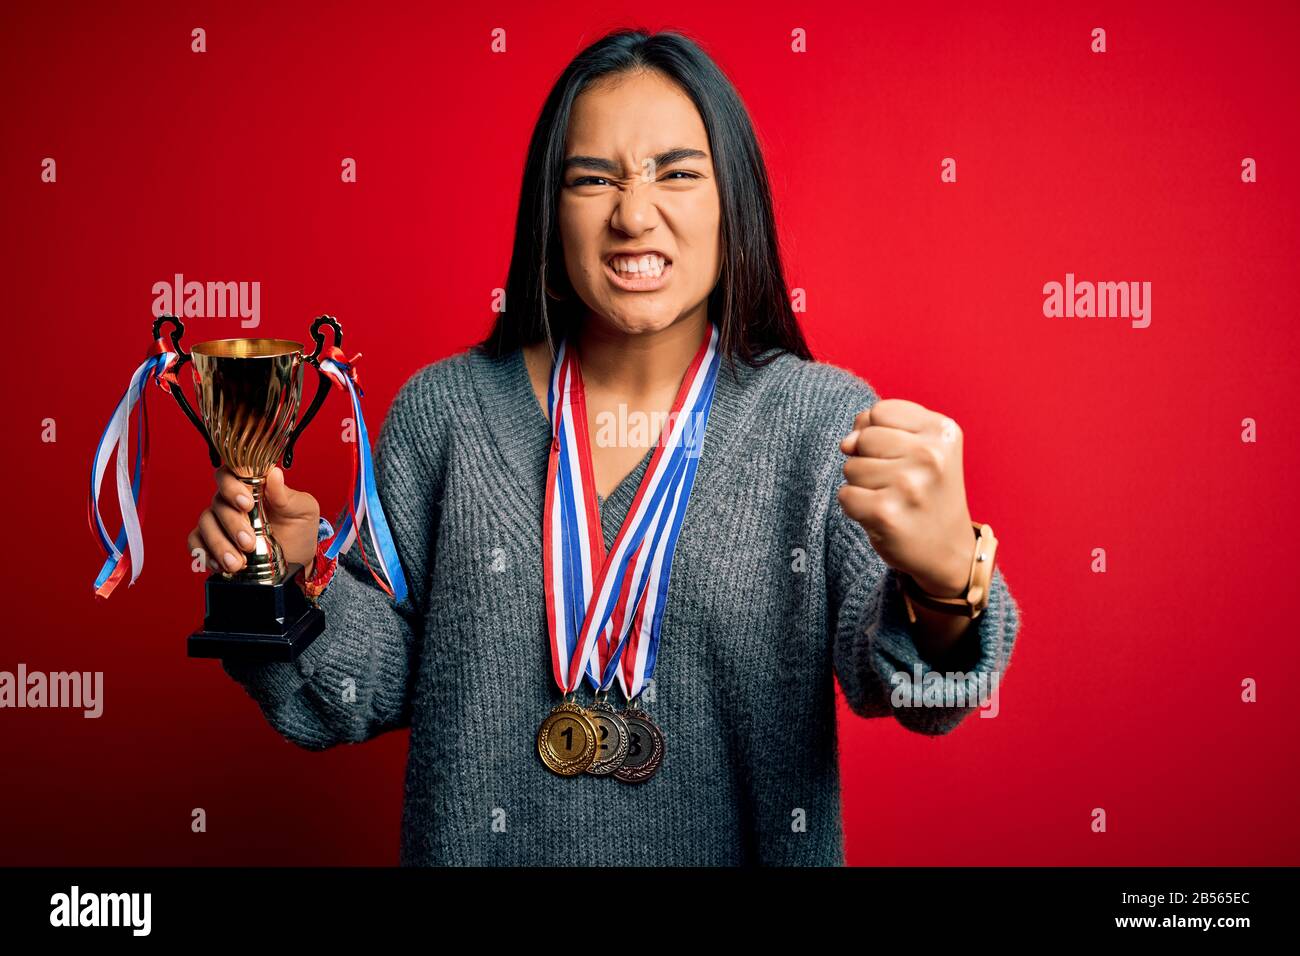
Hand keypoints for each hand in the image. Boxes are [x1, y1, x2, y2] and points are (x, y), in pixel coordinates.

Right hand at [187, 465, 320, 578]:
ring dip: (219, 544)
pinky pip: (196, 543)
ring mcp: (220, 522)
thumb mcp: (303, 510)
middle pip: (218, 503)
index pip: (230, 475)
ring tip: (237, 563)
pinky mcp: (212, 542)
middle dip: (232, 524)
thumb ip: (286, 495)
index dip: (232, 486)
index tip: (246, 504)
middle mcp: (231, 501)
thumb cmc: (299, 528)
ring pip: (205, 524)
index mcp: (252, 486)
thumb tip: (274, 473)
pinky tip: (221, 565)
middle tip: (249, 544)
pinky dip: (204, 554)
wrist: (298, 561)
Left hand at [838, 399, 974, 597]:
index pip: (879, 412)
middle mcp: (930, 455)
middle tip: (897, 483)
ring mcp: (908, 485)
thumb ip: (880, 429)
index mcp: (942, 431)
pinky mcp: (886, 514)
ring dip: (862, 485)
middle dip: (868, 458)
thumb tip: (847, 442)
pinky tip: (881, 515)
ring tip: (892, 499)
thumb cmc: (928, 492)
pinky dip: (855, 507)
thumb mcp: (921, 448)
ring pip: (851, 467)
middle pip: (863, 437)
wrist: (949, 550)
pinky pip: (845, 495)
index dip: (877, 432)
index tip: (900, 455)